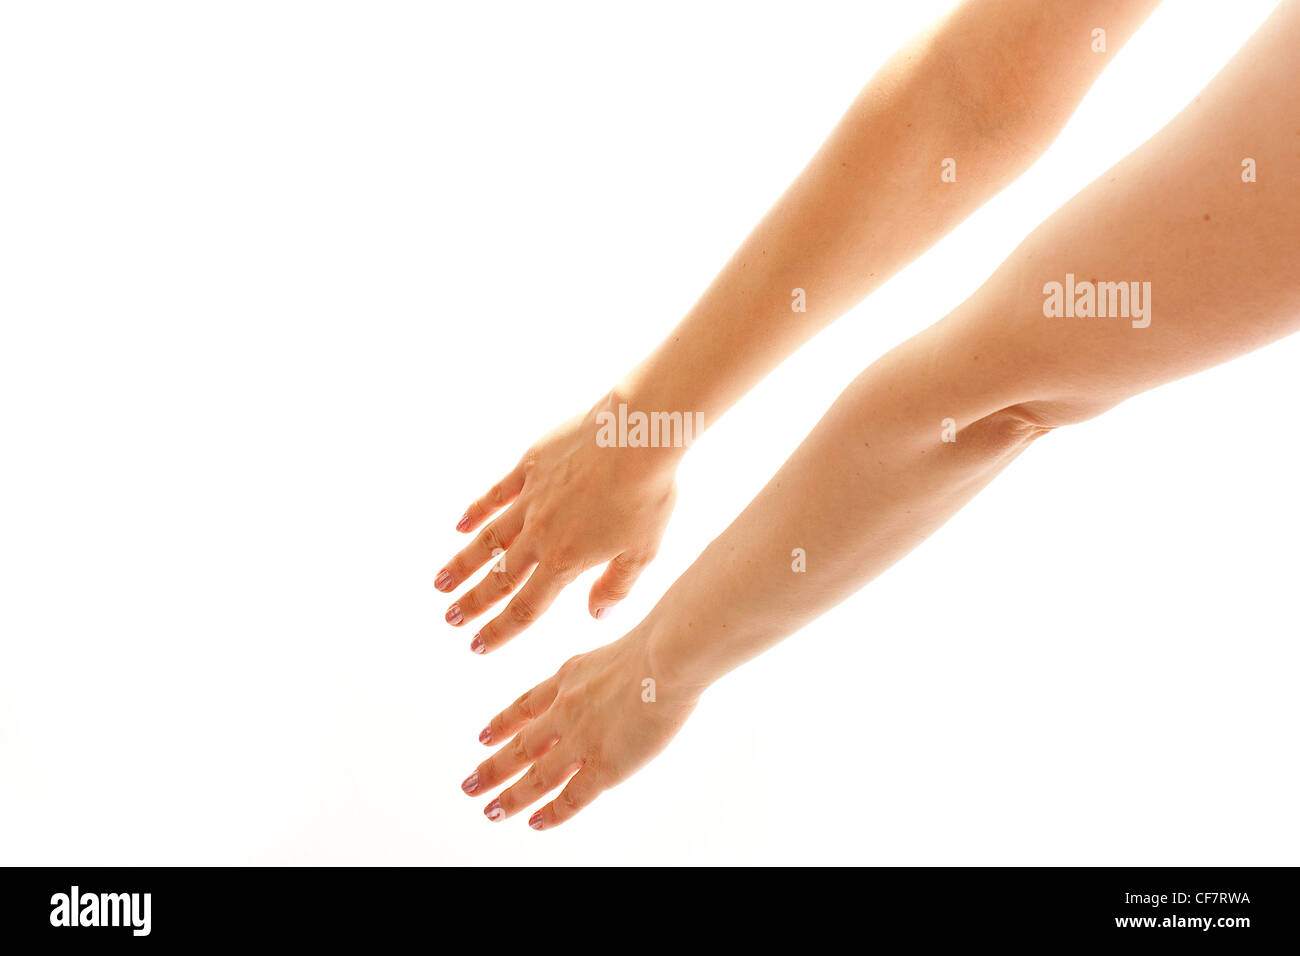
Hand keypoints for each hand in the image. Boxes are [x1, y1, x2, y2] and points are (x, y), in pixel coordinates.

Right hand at [435, 391, 678, 652]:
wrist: (636, 437)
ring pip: (488, 539)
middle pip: (499, 577)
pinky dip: (477, 510)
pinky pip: (497, 493)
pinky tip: (460, 524)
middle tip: (449, 619)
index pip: (526, 607)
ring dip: (462, 563)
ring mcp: (531, 499)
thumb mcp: (642, 552)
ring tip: (439, 583)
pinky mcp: (531, 466)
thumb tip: (595, 615)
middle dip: (473, 602)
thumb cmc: (647, 495)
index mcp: (567, 561)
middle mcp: (540, 534)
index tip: (477, 645)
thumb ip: (616, 587)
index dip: (500, 629)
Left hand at [460, 629, 698, 827]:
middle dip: (493, 767)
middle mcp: (566, 711)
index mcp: (568, 678)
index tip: (484, 736)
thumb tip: (617, 680)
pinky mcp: (605, 766)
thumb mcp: (614, 648)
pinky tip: (534, 822)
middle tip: (470, 784)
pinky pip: (571, 797)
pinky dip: (551, 813)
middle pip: (522, 745)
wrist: (665, 658)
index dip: (504, 724)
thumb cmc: (658, 646)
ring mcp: (581, 740)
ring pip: (536, 776)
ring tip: (490, 810)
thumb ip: (605, 672)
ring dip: (511, 796)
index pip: (527, 706)